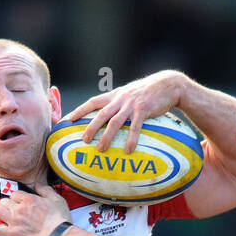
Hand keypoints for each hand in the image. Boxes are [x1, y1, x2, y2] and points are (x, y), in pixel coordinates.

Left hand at [0, 187, 70, 235]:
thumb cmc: (60, 221)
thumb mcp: (57, 200)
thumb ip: (45, 190)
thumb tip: (37, 184)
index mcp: (29, 199)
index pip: (14, 194)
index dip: (17, 199)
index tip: (21, 205)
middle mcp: (19, 208)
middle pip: (4, 201)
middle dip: (8, 206)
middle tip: (13, 212)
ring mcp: (14, 221)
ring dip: (1, 214)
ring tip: (7, 219)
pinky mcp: (12, 234)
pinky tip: (5, 230)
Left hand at [65, 70, 188, 151]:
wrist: (167, 84)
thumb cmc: (147, 92)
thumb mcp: (129, 94)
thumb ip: (118, 103)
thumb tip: (108, 117)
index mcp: (115, 95)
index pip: (92, 102)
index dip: (80, 111)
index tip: (68, 120)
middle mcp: (120, 99)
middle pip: (101, 113)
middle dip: (90, 126)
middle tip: (83, 140)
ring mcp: (132, 105)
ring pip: (115, 121)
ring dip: (107, 136)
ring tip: (100, 149)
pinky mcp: (144, 110)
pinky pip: (135, 127)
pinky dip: (131, 139)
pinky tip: (128, 150)